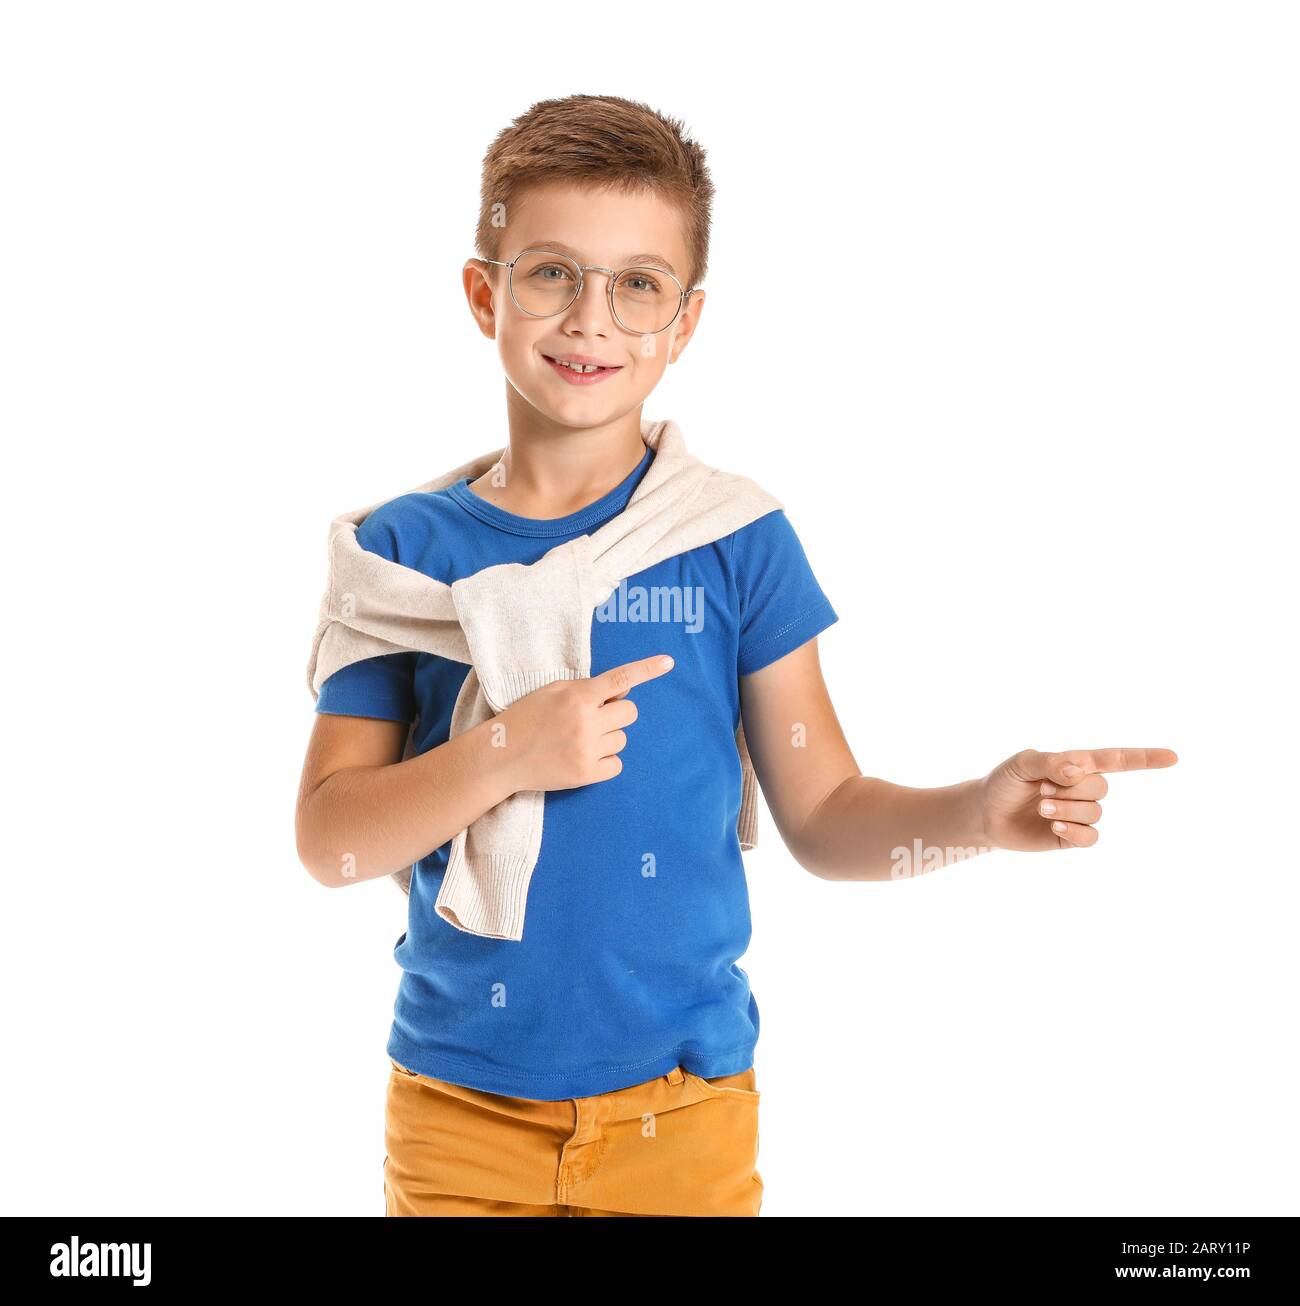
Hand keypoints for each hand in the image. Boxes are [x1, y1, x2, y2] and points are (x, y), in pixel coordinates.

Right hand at [494, 654, 674, 793]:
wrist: (500, 756)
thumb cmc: (525, 719)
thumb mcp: (551, 692)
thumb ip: (586, 689)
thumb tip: (622, 692)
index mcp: (577, 696)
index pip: (620, 679)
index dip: (647, 670)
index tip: (668, 662)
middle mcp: (586, 721)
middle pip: (629, 712)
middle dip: (616, 714)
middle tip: (594, 719)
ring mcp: (586, 749)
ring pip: (622, 739)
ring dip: (608, 738)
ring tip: (579, 740)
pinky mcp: (585, 774)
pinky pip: (617, 764)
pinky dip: (605, 762)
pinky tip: (584, 758)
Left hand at [978, 747, 1177, 850]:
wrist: (986, 813)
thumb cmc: (1004, 781)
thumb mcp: (1022, 763)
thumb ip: (1051, 762)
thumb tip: (1080, 770)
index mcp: (1076, 764)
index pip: (1117, 760)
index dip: (1145, 758)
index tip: (1173, 757)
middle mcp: (1083, 788)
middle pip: (1101, 787)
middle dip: (1071, 788)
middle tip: (1041, 788)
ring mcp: (1079, 814)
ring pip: (1094, 812)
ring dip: (1066, 809)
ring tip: (1041, 806)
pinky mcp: (1071, 838)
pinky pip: (1090, 837)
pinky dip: (1073, 832)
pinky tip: (1053, 827)